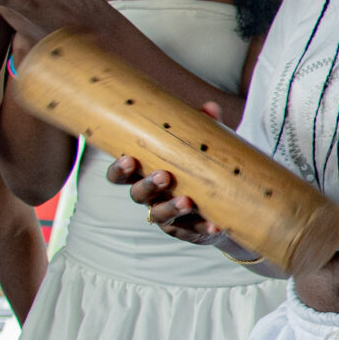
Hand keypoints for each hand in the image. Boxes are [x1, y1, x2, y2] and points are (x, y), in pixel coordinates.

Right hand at [105, 101, 229, 243]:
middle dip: (148, 185)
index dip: (120, 169)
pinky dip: (203, 228)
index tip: (128, 159)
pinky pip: (191, 231)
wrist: (218, 204)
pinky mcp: (185, 231)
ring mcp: (166, 215)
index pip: (121, 174)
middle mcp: (150, 197)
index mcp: (144, 173)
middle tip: (164, 176)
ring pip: (160, 215)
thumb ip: (201, 128)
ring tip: (188, 202)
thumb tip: (210, 108)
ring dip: (172, 208)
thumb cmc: (198, 169)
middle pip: (138, 194)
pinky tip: (215, 225)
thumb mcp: (199, 148)